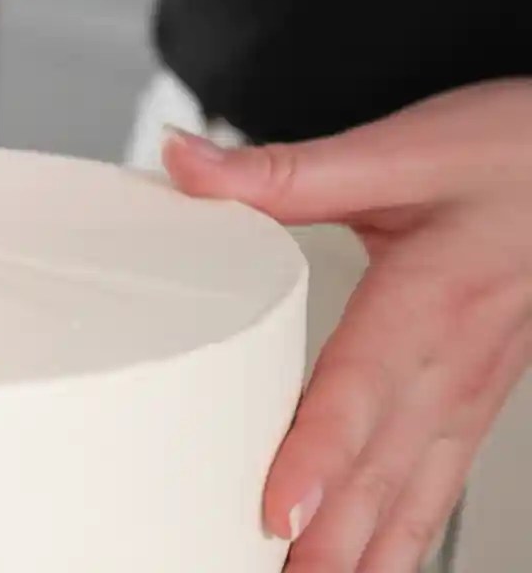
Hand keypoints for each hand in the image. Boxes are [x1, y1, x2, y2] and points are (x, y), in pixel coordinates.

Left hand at [163, 80, 531, 571]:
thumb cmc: (502, 155)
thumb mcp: (394, 151)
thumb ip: (280, 171)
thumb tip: (182, 162)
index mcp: (424, 303)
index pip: (358, 394)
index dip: (315, 457)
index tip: (274, 511)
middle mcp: (447, 362)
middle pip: (378, 469)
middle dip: (327, 540)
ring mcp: (466, 390)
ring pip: (410, 492)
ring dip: (362, 552)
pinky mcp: (472, 398)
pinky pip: (436, 484)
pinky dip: (403, 536)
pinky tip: (373, 565)